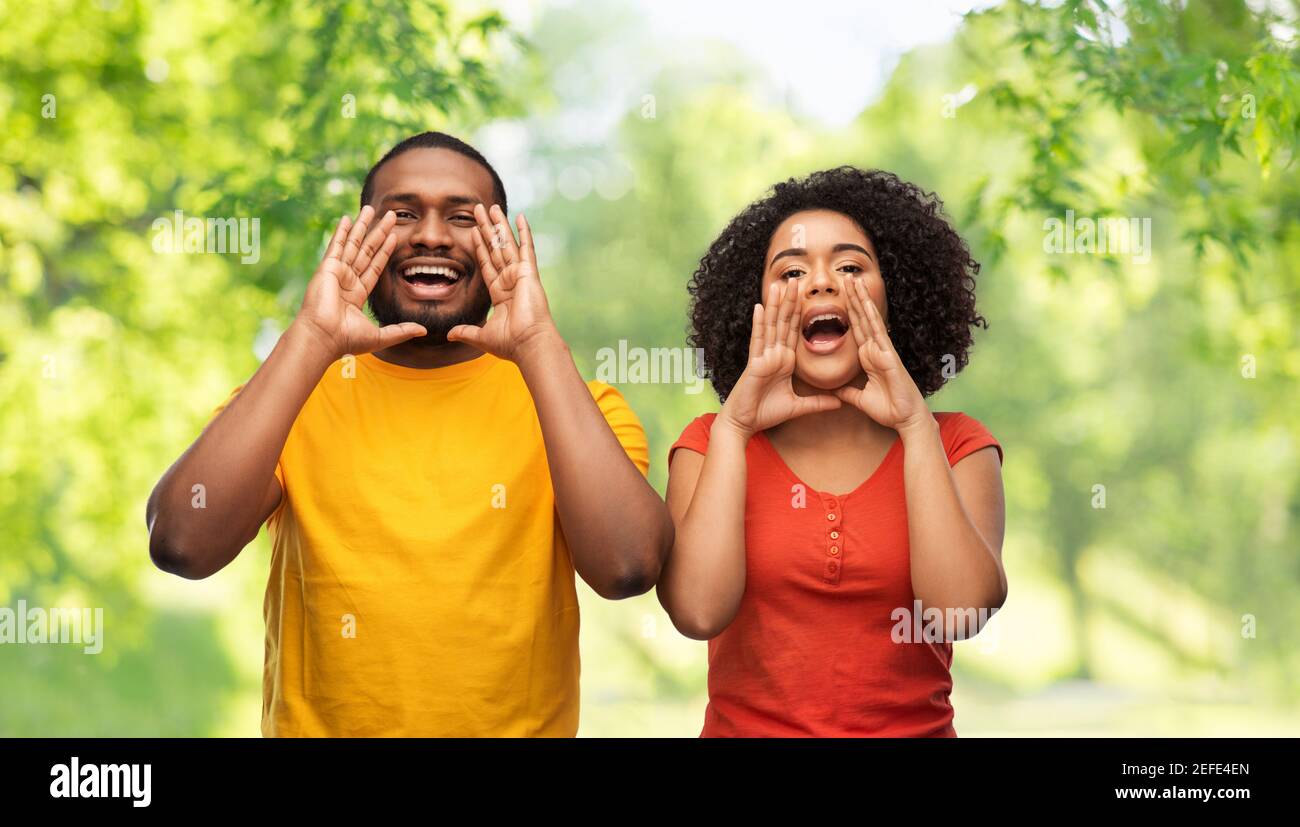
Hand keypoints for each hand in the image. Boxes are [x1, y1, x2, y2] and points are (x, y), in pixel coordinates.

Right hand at [295, 205, 426, 359]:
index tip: (394, 236)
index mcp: (357, 293)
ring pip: (354, 244)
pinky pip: (337, 246)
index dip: (385, 250)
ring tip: (370, 208)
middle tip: (390, 214)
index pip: (375, 266)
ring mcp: (336, 272)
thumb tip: (423, 331)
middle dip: (378, 232)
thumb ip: (401, 331)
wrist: (323, 338)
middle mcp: (347, 280)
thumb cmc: (346, 340)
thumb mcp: (380, 336)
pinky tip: (347, 219)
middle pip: (367, 250)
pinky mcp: (327, 268)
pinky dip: (342, 232)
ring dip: (363, 226)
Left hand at [447, 203, 558, 360]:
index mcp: (501, 292)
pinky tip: (520, 217)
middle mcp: (511, 280)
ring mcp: (521, 275)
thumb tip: (450, 335)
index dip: (479, 247)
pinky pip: (526, 249)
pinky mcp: (529, 273)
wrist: (529, 345)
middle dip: (486, 228)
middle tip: (479, 209)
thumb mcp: (482, 336)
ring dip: (499, 225)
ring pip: (506, 244)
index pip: (487, 263)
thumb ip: (466, 332)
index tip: (474, 230)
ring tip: (492, 207)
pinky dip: (524, 232)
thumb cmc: (511, 344)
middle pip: (495, 248)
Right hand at [717, 280, 840, 438]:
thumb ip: (818, 402)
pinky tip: (759, 306)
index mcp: (784, 361)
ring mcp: (763, 357)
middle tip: (795, 279)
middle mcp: (773, 355)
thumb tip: (840, 402)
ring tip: (779, 284)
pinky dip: (759, 323)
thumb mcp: (798, 407)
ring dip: (775, 305)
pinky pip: (757, 340)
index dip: (800, 313)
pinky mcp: (754, 364)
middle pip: (783, 323)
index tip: (807, 295)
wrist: (744, 425)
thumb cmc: (765, 414)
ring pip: (771, 326)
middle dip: (789, 301)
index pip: (794, 332)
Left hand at [834, 277, 929, 431]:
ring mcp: (882, 349)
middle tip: (845, 277)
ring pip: (868, 319)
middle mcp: (875, 349)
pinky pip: (877, 330)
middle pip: (860, 318)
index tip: (838, 296)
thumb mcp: (860, 399)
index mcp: (868, 357)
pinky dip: (870, 314)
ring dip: (860, 298)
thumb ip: (848, 391)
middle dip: (852, 298)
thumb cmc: (889, 409)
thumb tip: (833, 389)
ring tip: (852, 279)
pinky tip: (864, 299)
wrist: (906, 419)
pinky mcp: (888, 354)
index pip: (854, 330)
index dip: (847, 312)